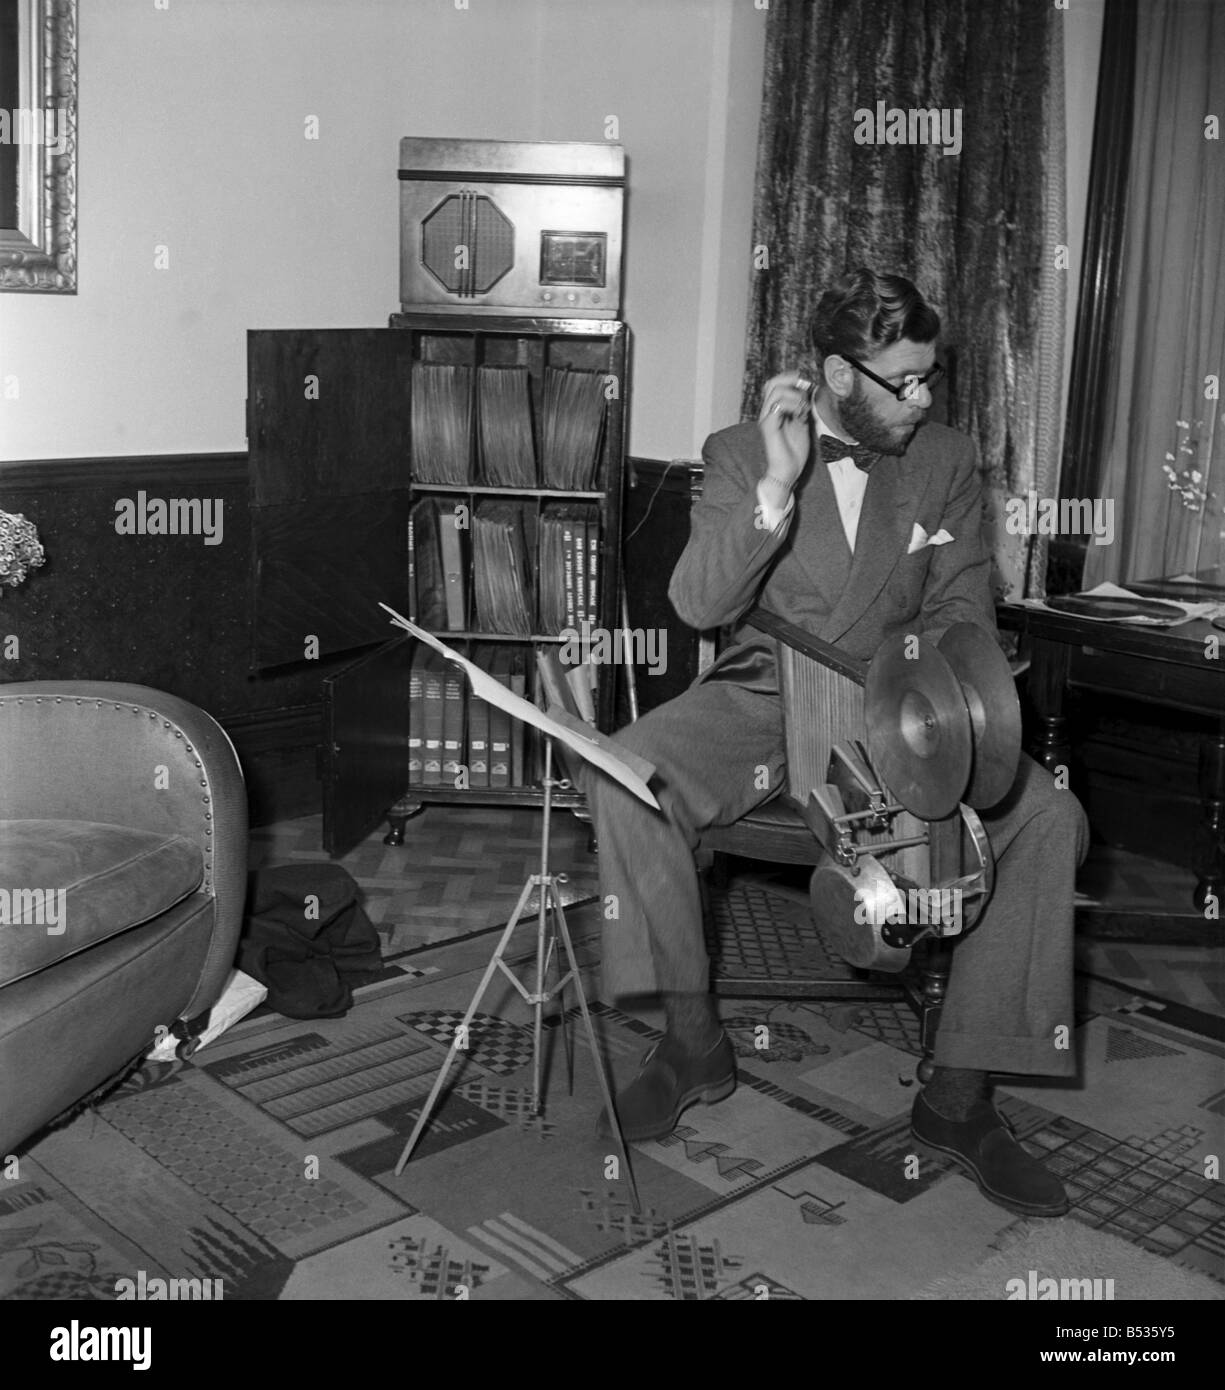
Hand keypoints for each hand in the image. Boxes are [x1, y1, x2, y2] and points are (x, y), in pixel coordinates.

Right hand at [757, 370, 814, 486]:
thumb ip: (802, 409)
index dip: (790, 378)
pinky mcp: (769, 426)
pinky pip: (778, 405)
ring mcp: (766, 419)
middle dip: (790, 380)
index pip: (776, 385)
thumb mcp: (802, 424)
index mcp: (774, 412)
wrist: (788, 472)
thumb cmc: (793, 452)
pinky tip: (801, 414)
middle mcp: (767, 413)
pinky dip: (793, 405)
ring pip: (775, 391)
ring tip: (804, 407)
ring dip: (794, 394)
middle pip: (772, 383)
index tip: (806, 383)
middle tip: (805, 387)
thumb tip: (808, 393)